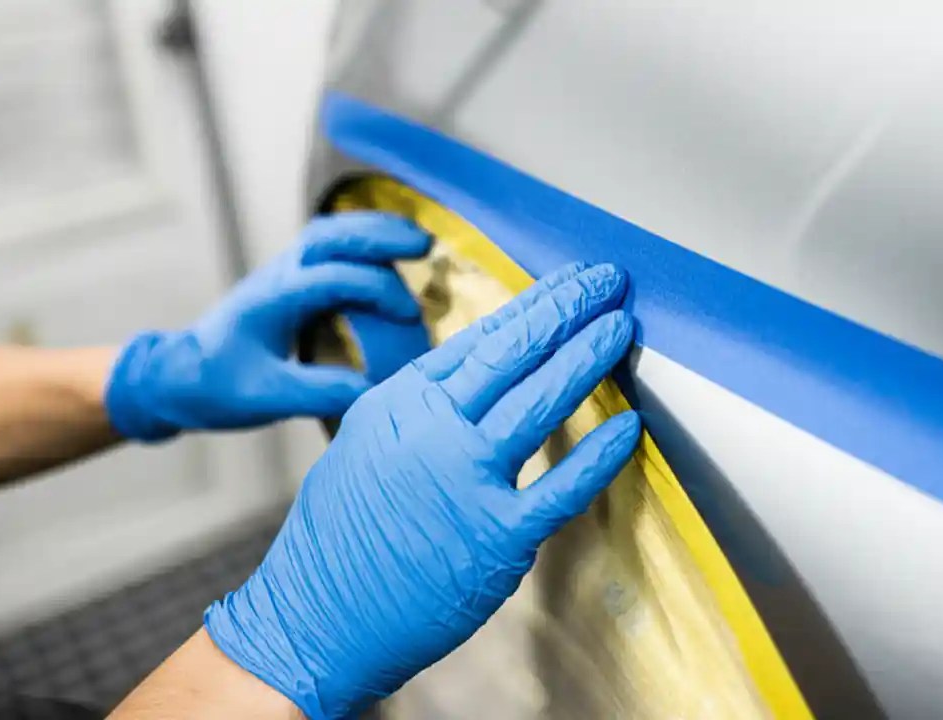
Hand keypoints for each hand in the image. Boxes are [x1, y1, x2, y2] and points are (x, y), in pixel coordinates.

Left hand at [105, 212, 430, 440]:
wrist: (178, 375)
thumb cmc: (217, 387)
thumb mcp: (267, 399)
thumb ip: (321, 392)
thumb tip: (376, 391)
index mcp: (273, 300)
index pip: (335, 279)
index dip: (378, 291)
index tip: (412, 317)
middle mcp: (278, 275)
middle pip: (331, 235)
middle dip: (381, 235)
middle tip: (425, 244)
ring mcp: (281, 270)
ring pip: (330, 231)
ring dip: (374, 229)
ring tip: (417, 239)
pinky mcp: (288, 276)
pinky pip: (328, 242)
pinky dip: (362, 237)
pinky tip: (389, 249)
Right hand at [204, 262, 640, 718]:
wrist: (314, 619)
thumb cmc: (336, 537)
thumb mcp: (363, 443)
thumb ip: (416, 407)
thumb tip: (465, 379)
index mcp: (400, 400)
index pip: (483, 337)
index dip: (535, 303)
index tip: (569, 281)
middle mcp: (433, 429)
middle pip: (516, 352)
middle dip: (569, 307)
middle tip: (608, 279)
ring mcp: (466, 480)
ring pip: (541, 401)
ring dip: (587, 356)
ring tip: (621, 325)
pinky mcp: (495, 536)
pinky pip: (562, 487)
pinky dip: (600, 454)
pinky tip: (629, 426)